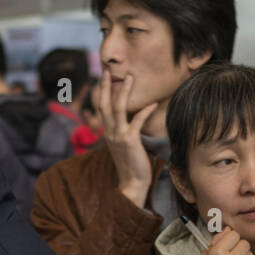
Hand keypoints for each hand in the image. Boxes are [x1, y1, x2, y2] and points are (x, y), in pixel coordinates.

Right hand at [98, 64, 158, 209]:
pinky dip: (144, 111)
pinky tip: (152, 103)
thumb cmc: (131, 165)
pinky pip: (136, 121)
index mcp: (107, 133)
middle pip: (104, 105)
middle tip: (107, 71)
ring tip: (129, 78)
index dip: (102, 93)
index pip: (102, 109)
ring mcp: (118, 136)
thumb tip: (129, 122)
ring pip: (118, 109)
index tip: (104, 79)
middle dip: (105, 86)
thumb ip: (123, 132)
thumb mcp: (124, 146)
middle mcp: (109, 133)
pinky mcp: (129, 141)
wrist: (131, 183)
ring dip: (123, 92)